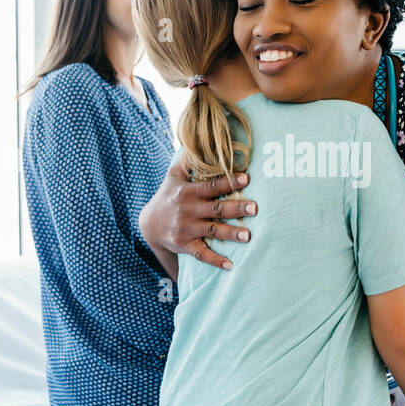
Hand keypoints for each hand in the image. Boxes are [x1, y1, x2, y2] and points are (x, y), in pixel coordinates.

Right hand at [138, 158, 256, 269]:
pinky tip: (231, 264)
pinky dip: (216, 260)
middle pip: (216, 209)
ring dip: (230, 234)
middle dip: (236, 208)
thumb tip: (205, 141)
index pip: (211, 185)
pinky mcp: (185, 246)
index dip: (228, 182)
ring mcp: (186, 230)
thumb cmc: (168, 195)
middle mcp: (187, 211)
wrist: (149, 224)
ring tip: (248, 235)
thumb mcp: (174, 176)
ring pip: (212, 232)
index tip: (246, 178)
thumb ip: (189, 161)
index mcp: (188, 192)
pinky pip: (202, 255)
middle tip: (255, 208)